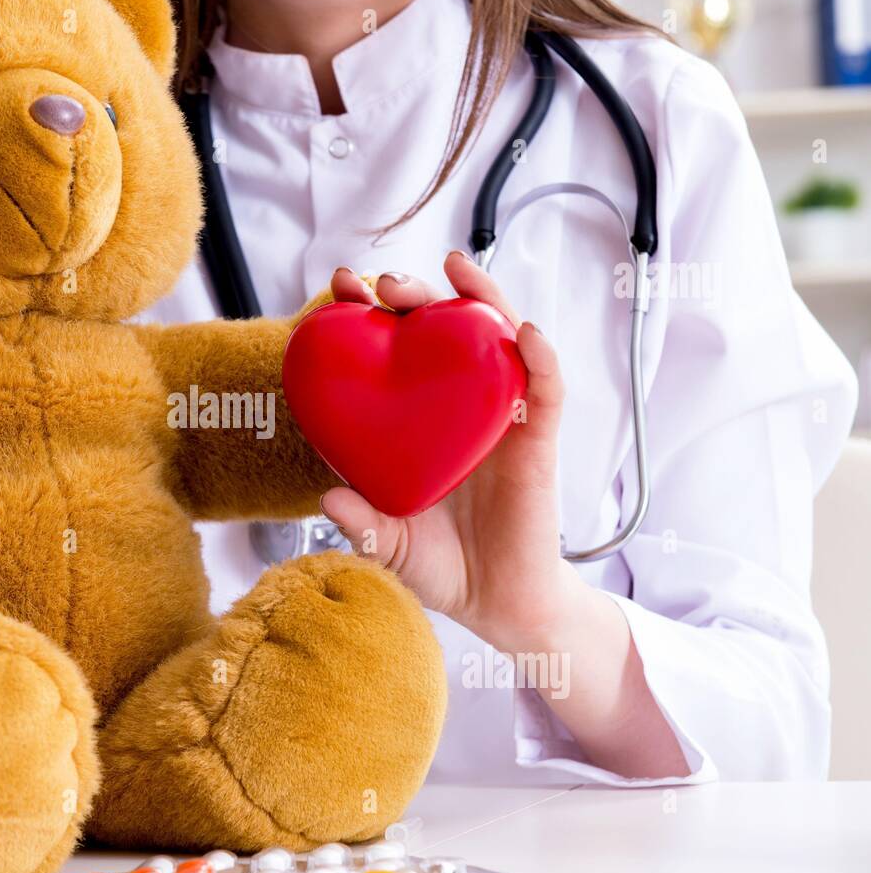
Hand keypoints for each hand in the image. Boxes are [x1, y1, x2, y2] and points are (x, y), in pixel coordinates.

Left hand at [320, 251, 592, 654]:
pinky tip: (524, 332)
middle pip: (442, 333)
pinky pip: (545, 391)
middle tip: (384, 281)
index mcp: (418, 421)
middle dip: (417, 295)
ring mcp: (500, 421)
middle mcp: (458, 409)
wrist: (498, 604)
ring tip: (455, 268)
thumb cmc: (441, 565)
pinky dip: (540, 358)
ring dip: (480, 299)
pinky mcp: (538, 443)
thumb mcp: (388, 546)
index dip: (367, 317)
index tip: (336, 288)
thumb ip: (362, 525)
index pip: (393, 354)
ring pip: (496, 342)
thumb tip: (327, 498)